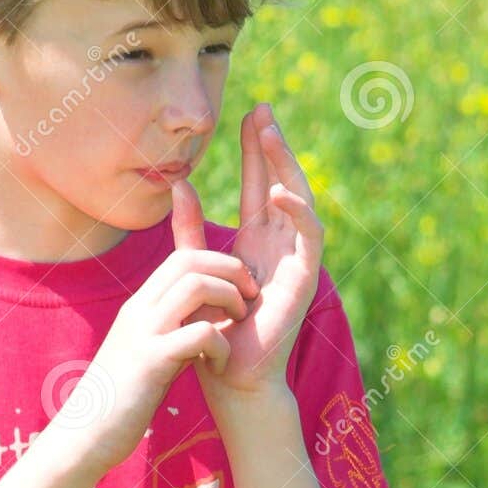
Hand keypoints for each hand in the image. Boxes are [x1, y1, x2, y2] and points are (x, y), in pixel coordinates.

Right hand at [65, 228, 259, 472]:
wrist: (86, 435)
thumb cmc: (120, 400)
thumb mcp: (147, 353)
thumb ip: (171, 332)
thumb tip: (202, 322)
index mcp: (140, 306)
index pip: (181, 258)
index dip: (217, 262)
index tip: (238, 287)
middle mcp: (139, 310)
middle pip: (190, 260)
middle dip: (230, 270)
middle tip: (250, 297)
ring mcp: (143, 333)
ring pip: (196, 285)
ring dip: (229, 299)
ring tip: (239, 326)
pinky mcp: (151, 362)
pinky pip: (200, 333)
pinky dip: (222, 345)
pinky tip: (220, 366)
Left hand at [174, 102, 322, 396]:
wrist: (229, 377)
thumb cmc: (212, 331)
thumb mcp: (194, 266)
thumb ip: (189, 228)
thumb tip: (178, 182)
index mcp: (256, 243)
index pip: (260, 185)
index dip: (255, 150)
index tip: (246, 114)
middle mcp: (280, 246)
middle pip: (281, 184)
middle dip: (272, 147)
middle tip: (262, 110)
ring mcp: (295, 260)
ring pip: (299, 201)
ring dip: (287, 166)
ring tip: (270, 134)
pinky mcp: (305, 278)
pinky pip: (310, 236)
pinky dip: (298, 211)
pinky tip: (279, 189)